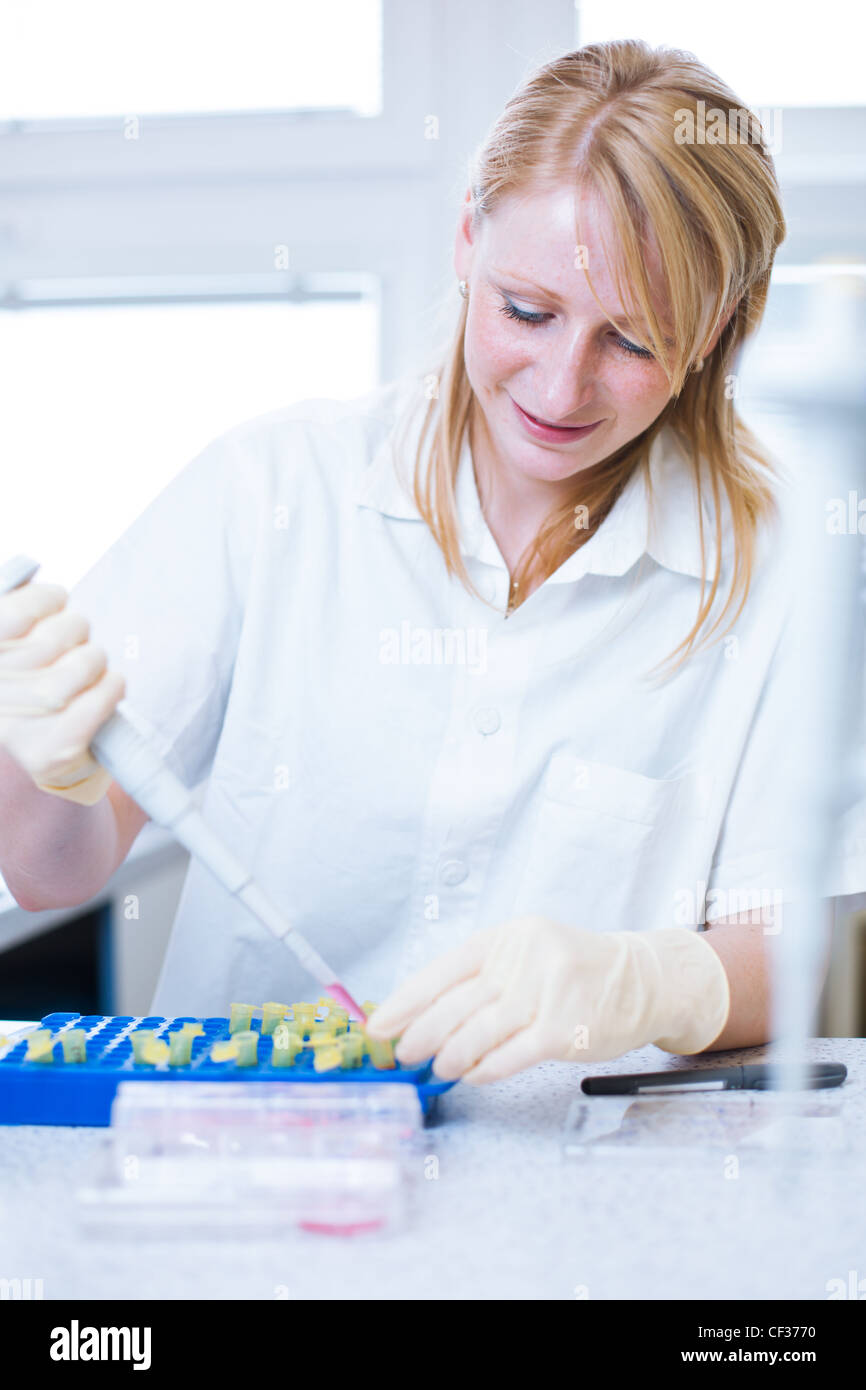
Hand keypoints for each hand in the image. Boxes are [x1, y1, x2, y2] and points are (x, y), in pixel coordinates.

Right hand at [0, 580, 124, 804]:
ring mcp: (18, 727)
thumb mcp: (13, 647)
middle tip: (74, 641)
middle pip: (54, 636)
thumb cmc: (26, 683)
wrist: (37, 754)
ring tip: (89, 667)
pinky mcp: (51, 750)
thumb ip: (15, 614)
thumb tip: (31, 579)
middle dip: (75, 629)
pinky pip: (101, 697)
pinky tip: (107, 687)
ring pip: (82, 663)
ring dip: (95, 658)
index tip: (55, 602)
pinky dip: (112, 686)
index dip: (44, 600)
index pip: (18, 614)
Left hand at [365, 916, 729, 1083]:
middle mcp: (524, 960)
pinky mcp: (567, 1029)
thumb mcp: (525, 956)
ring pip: (480, 1031)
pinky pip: (513, 1054)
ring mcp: (547, 994)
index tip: (380, 1024)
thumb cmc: (573, 971)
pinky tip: (472, 1074)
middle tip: (400, 1052)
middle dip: (419, 1032)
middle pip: (456, 1003)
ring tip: (436, 1067)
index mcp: (506, 939)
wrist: (643, 979)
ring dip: (450, 1055)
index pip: (443, 970)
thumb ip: (480, 981)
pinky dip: (486, 1069)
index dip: (405, 1001)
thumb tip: (422, 1016)